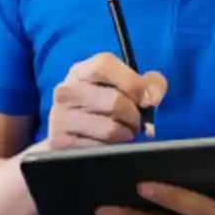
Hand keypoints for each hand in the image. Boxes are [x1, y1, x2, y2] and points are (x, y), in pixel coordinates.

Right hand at [46, 52, 166, 149]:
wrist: (70, 131)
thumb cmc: (104, 104)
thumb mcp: (125, 86)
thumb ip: (150, 84)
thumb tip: (153, 97)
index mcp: (81, 71)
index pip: (106, 65)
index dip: (133, 82)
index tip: (146, 98)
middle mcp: (66, 91)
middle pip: (114, 101)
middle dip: (134, 115)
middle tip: (134, 120)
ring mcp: (61, 118)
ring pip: (110, 129)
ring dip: (126, 134)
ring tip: (123, 132)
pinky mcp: (62, 143)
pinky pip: (101, 149)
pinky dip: (113, 149)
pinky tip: (109, 144)